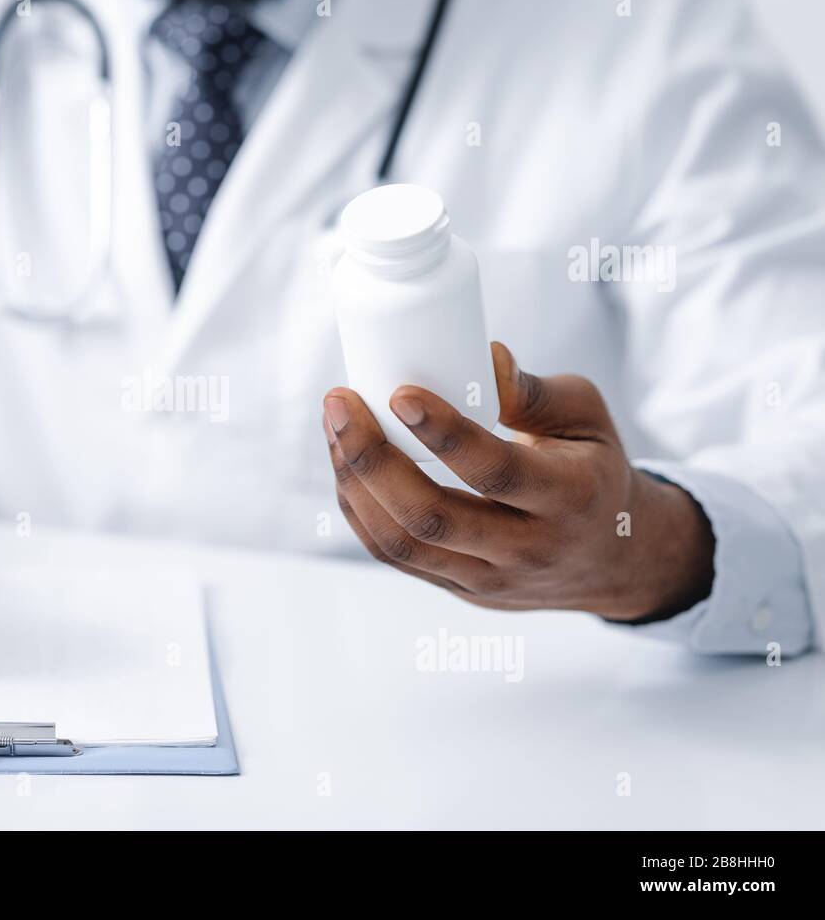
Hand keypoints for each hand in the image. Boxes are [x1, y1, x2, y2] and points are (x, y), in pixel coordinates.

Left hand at [323, 342, 714, 620]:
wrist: (612, 557)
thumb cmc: (592, 465)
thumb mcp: (587, 417)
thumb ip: (533, 390)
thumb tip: (480, 356)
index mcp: (570, 498)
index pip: (495, 472)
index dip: (443, 433)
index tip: (400, 392)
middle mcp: (528, 548)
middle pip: (431, 516)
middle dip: (371, 458)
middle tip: (339, 402)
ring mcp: (489, 579)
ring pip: (401, 544)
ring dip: (354, 483)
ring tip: (334, 428)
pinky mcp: (459, 590)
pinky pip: (394, 556)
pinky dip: (360, 510)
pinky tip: (345, 465)